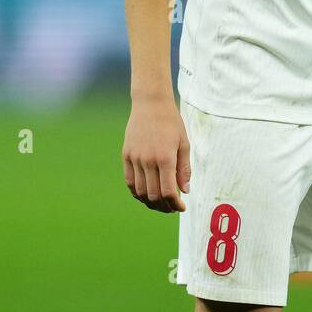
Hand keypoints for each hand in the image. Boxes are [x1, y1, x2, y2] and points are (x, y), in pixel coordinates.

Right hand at [122, 94, 190, 212]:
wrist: (150, 104)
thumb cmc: (171, 123)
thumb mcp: (184, 143)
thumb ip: (184, 169)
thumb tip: (185, 191)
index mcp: (165, 157)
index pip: (168, 191)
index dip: (175, 204)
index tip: (182, 207)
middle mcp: (148, 160)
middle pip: (153, 195)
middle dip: (164, 206)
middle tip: (172, 207)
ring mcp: (135, 158)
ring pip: (140, 191)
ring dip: (150, 202)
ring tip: (160, 204)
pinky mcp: (126, 155)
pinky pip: (130, 181)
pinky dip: (137, 193)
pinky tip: (146, 194)